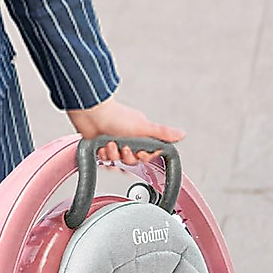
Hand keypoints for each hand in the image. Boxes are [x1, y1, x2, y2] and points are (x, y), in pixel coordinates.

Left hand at [66, 96, 184, 164]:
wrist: (90, 113)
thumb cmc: (115, 116)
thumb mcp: (143, 126)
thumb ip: (162, 133)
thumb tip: (181, 134)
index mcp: (139, 133)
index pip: (147, 153)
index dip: (144, 156)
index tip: (140, 152)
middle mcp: (127, 138)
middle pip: (132, 159)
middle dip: (127, 155)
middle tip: (123, 147)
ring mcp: (114, 141)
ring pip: (117, 159)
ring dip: (113, 153)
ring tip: (110, 142)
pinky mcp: (100, 145)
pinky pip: (104, 158)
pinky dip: (102, 153)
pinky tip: (100, 145)